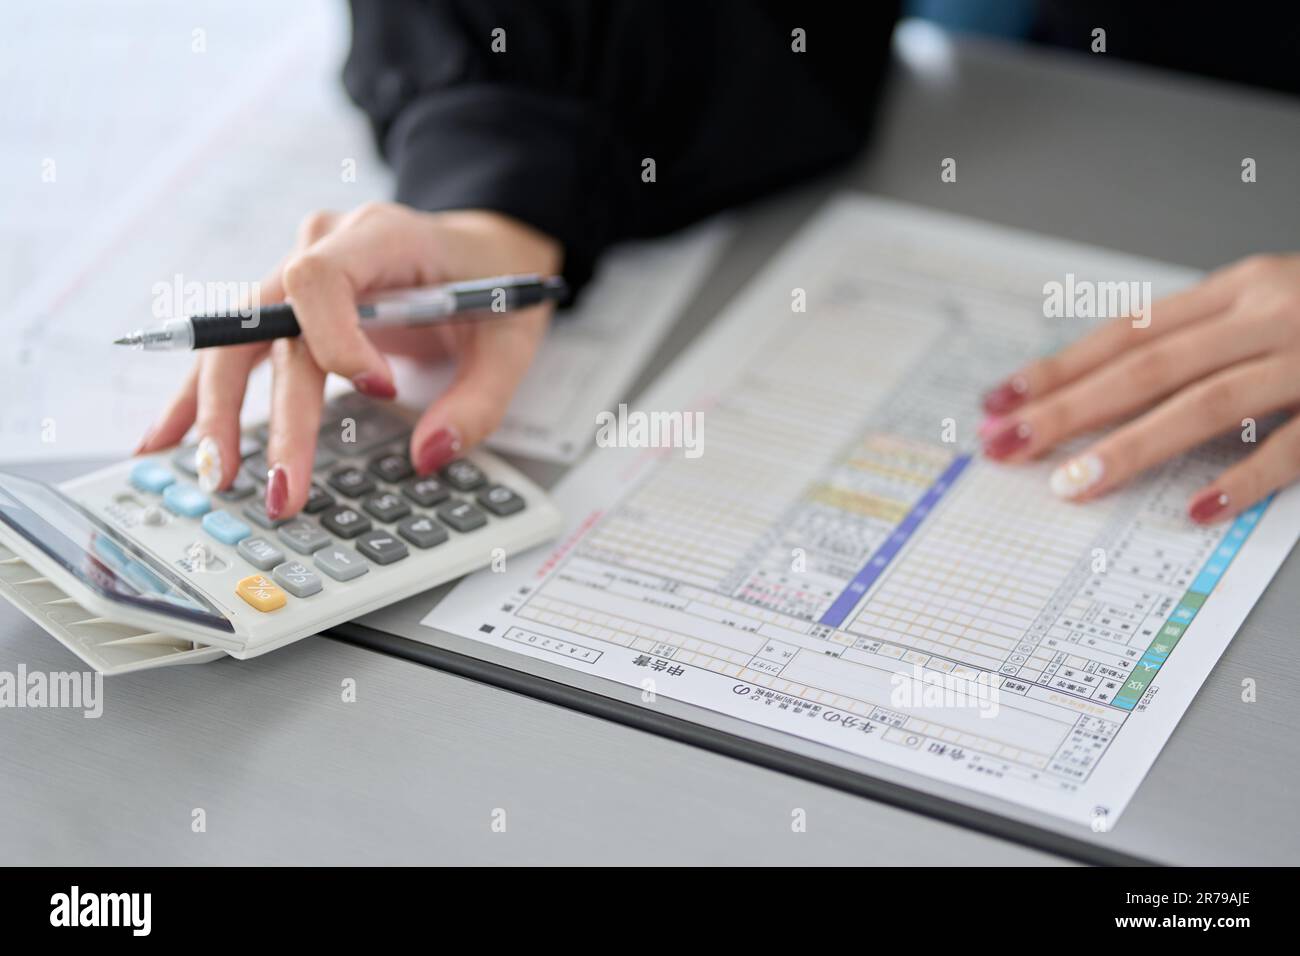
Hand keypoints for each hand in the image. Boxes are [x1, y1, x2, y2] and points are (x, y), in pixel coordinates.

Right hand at [137, 203, 560, 519]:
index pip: (324, 277)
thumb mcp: (511, 340)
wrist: (480, 253)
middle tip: (283, 486)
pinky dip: (200, 397)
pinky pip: (233, 349)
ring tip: (212, 475)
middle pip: (272, 325)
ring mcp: (297, 271)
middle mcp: (327, 246)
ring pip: (238, 340)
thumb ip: (479, 401)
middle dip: (273, 413)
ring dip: (220, 411)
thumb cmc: (492, 288)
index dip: (336, 337)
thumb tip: (428, 456)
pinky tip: (165, 441)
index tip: (380, 387)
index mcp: (383, 236)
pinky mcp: (287, 306)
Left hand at [979, 254, 1299, 523]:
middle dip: (1070, 408)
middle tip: (1008, 445)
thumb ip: (1198, 337)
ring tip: (1073, 483)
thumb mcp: (1266, 306)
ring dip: (1133, 445)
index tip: (998, 400)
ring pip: (1207, 402)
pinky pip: (1298, 444)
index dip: (1059, 367)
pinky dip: (1244, 477)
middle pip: (1150, 366)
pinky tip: (1196, 509)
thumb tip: (1101, 388)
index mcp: (1239, 289)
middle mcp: (1269, 313)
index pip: (1127, 332)